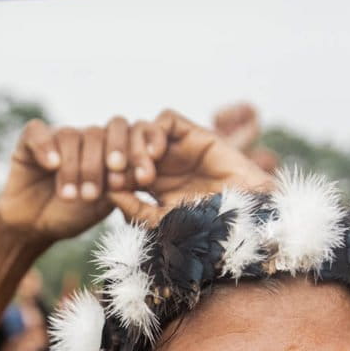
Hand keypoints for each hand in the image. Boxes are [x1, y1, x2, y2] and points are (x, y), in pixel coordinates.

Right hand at [0, 118, 135, 241]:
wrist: (34, 226)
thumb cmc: (73, 214)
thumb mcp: (106, 202)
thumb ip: (125, 185)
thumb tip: (144, 173)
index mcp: (112, 148)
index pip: (134, 130)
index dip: (145, 145)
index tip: (147, 175)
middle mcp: (88, 137)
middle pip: (105, 130)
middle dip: (112, 155)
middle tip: (113, 183)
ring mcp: (59, 135)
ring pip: (73, 136)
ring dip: (76, 168)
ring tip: (74, 196)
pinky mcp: (31, 140)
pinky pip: (38, 133)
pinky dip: (46, 148)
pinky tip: (52, 166)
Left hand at [110, 110, 274, 225]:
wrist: (246, 223)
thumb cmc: (208, 230)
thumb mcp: (163, 225)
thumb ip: (134, 210)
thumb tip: (107, 192)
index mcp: (152, 185)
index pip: (118, 168)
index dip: (105, 174)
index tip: (103, 190)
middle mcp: (164, 164)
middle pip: (125, 146)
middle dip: (116, 160)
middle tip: (118, 178)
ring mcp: (180, 149)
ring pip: (142, 130)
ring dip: (134, 148)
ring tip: (143, 174)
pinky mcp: (198, 136)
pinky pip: (166, 120)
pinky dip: (154, 132)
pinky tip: (155, 155)